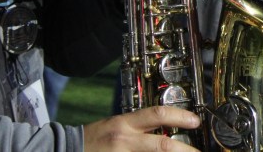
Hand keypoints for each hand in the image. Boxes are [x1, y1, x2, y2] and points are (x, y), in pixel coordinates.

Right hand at [83, 106, 203, 151]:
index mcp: (125, 123)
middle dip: (185, 150)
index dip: (180, 117)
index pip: (157, 114)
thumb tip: (167, 128)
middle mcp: (125, 139)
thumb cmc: (94, 138)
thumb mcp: (117, 124)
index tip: (196, 121)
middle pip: (162, 145)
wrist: (66, 150)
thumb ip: (140, 127)